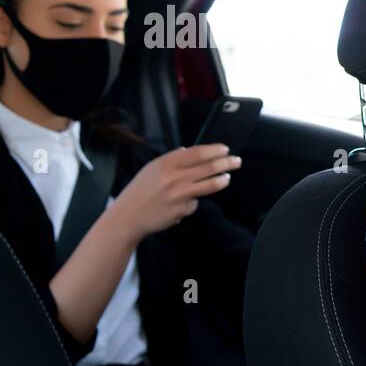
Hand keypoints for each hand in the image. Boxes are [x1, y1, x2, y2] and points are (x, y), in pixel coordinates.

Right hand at [106, 144, 239, 242]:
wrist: (128, 216)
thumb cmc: (140, 191)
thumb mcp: (151, 169)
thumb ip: (171, 159)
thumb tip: (188, 151)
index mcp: (165, 163)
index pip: (196, 153)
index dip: (214, 150)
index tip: (225, 149)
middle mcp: (173, 177)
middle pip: (208, 167)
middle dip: (226, 163)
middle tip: (237, 161)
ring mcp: (179, 194)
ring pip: (209, 185)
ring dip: (222, 180)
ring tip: (227, 178)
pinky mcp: (182, 209)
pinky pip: (195, 202)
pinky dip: (193, 201)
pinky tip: (182, 203)